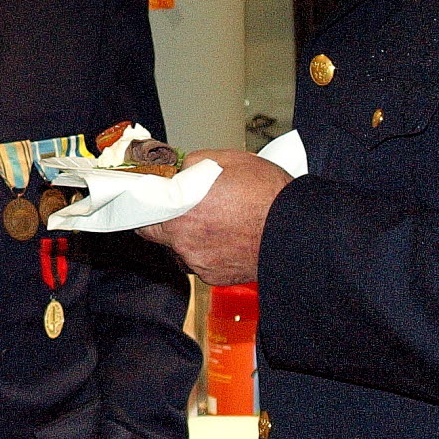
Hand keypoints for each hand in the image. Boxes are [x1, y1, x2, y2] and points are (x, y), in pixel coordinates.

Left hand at [139, 149, 290, 285]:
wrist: (297, 231)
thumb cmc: (268, 195)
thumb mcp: (227, 160)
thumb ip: (192, 164)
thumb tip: (178, 168)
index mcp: (181, 211)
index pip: (140, 213)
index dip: (143, 205)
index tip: (146, 198)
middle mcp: (185, 242)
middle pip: (157, 233)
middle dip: (165, 219)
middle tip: (183, 205)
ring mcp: (199, 263)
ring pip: (179, 248)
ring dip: (188, 236)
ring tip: (215, 220)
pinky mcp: (214, 277)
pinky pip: (199, 261)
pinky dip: (207, 250)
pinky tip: (227, 235)